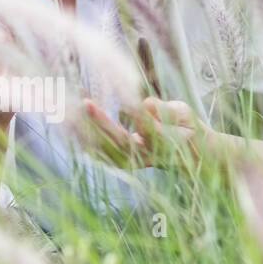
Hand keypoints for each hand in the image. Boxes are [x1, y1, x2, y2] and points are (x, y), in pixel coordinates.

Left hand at [78, 95, 215, 169]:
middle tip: (86, 102)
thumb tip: (144, 104)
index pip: (152, 131)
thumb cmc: (188, 129)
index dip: (139, 117)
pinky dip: (84, 138)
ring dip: (86, 132)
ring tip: (71, 110)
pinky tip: (70, 123)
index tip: (129, 101)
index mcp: (169, 144)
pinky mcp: (123, 162)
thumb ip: (166, 110)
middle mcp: (149, 156)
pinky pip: (99, 152)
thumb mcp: (185, 114)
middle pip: (122, 143)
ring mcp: (134, 162)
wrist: (191, 157)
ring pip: (106, 150)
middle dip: (102, 122)